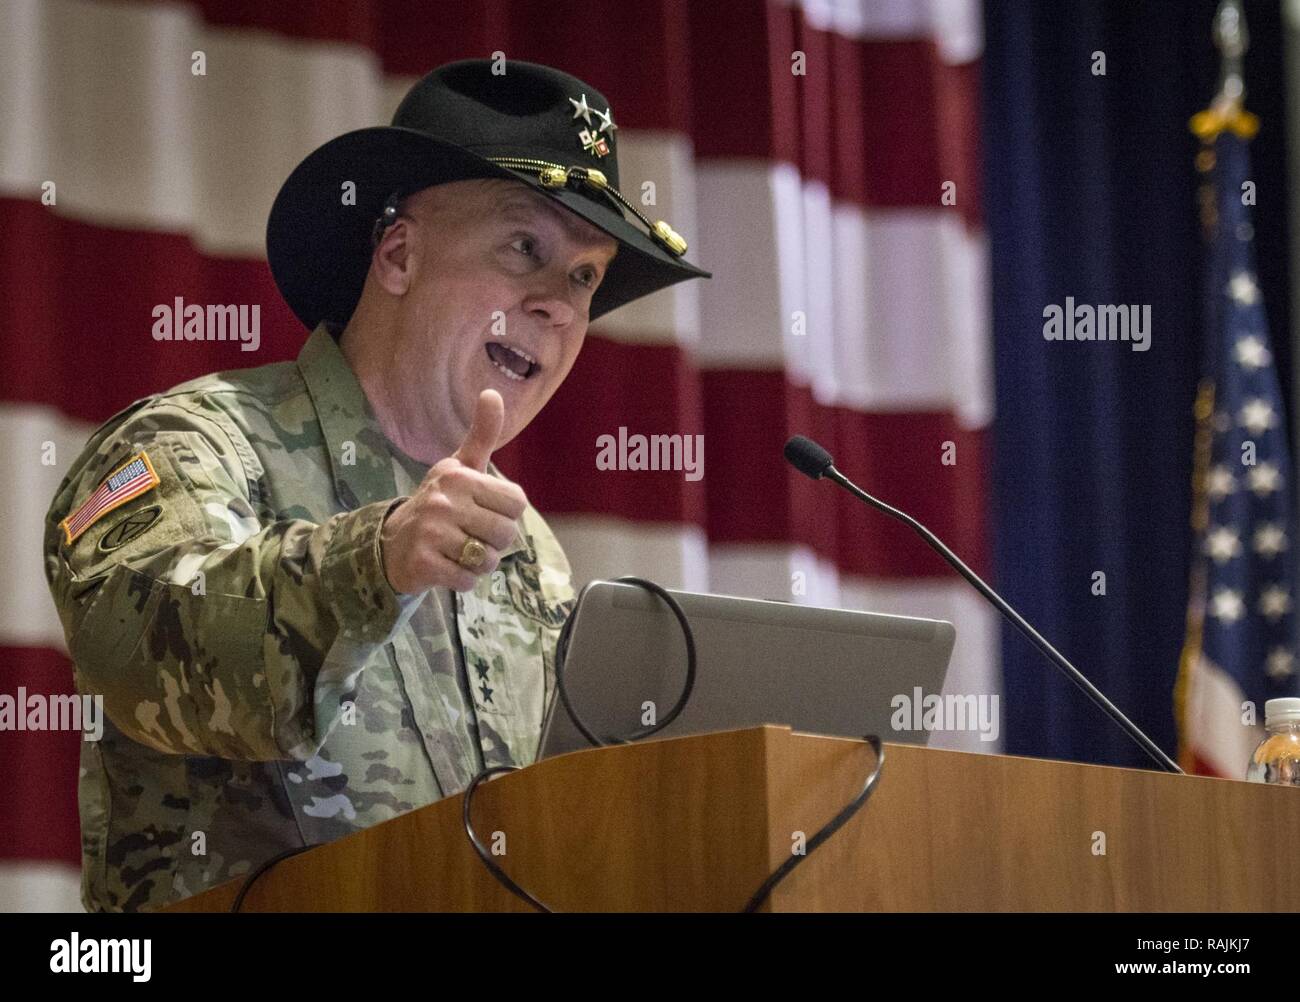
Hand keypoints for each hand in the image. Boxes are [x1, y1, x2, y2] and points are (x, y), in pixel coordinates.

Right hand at [380, 390, 526, 593]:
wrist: (390, 542)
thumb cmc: (438, 503)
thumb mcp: (459, 466)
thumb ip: (482, 434)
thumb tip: (493, 393)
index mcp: (459, 476)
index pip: (517, 502)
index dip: (507, 514)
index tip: (484, 512)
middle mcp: (444, 501)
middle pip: (506, 534)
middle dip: (495, 542)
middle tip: (471, 536)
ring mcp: (431, 532)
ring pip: (488, 559)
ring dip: (479, 563)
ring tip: (459, 551)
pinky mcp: (423, 563)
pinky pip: (467, 580)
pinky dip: (463, 580)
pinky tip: (446, 566)